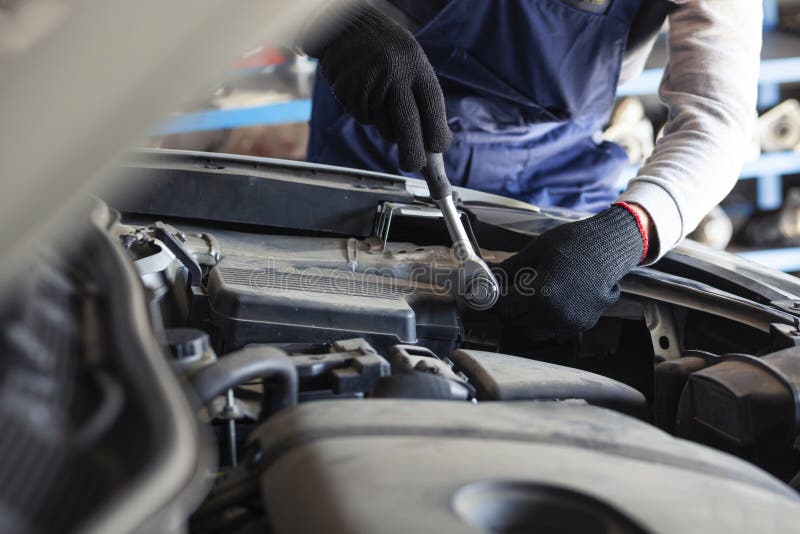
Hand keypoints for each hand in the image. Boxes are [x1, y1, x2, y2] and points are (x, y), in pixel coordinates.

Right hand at [302, 2, 451, 170]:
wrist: (347, 28)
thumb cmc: (389, 53)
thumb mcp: (413, 65)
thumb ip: (422, 100)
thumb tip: (434, 148)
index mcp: (417, 68)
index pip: (433, 109)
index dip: (437, 134)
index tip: (438, 148)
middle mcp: (395, 76)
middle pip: (408, 126)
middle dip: (412, 153)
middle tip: (413, 166)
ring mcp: (370, 85)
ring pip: (384, 127)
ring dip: (387, 127)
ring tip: (382, 98)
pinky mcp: (349, 93)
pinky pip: (364, 118)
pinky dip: (367, 114)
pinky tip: (364, 92)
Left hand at [496, 204, 648, 338]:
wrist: (611, 245)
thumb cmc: (574, 242)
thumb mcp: (536, 250)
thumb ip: (510, 268)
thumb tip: (487, 277)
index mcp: (543, 294)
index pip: (505, 307)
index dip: (493, 300)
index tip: (487, 294)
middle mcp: (558, 314)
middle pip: (516, 322)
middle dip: (506, 309)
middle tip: (503, 295)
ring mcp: (572, 322)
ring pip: (532, 332)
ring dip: (522, 319)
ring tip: (522, 300)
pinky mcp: (582, 324)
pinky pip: (552, 331)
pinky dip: (541, 323)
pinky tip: (543, 304)